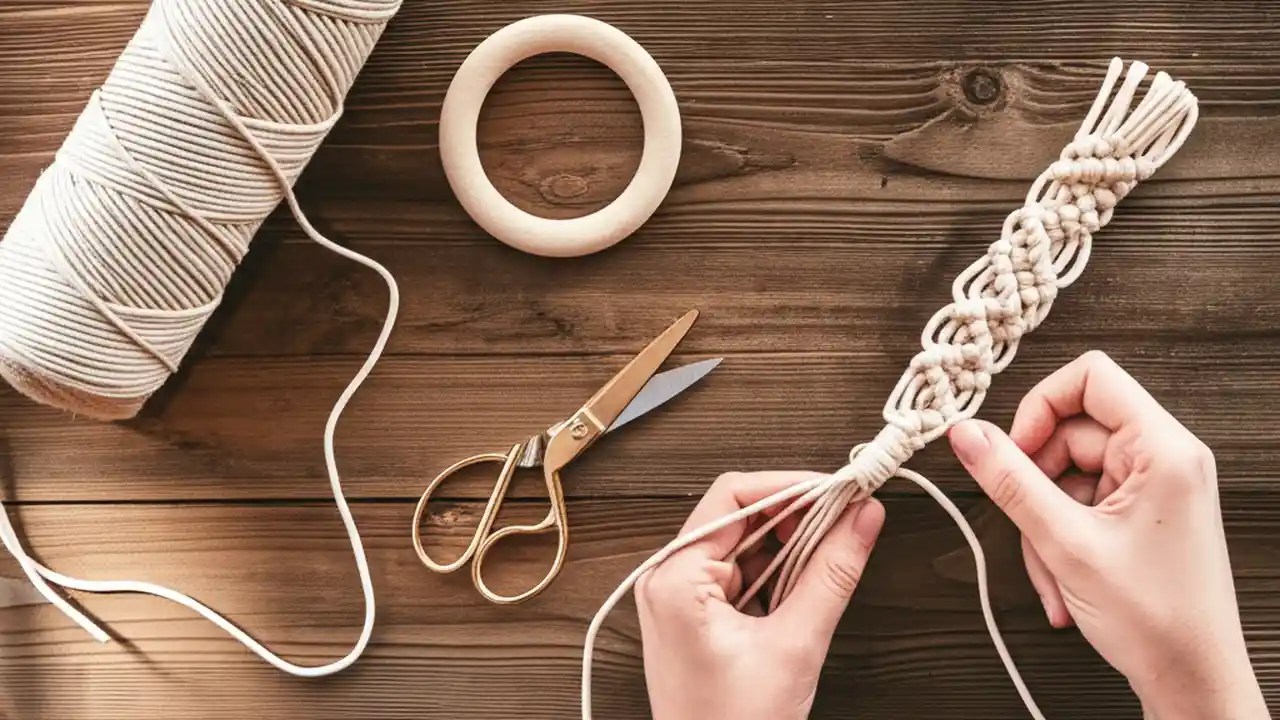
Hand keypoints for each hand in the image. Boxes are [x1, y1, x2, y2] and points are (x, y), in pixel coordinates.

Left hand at [636, 471, 884, 719]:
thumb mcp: (795, 645)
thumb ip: (832, 573)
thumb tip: (862, 518)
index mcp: (674, 579)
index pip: (733, 495)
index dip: (791, 485)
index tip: (839, 488)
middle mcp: (667, 580)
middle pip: (737, 515)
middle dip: (796, 514)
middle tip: (848, 514)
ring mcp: (678, 599)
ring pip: (742, 544)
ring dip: (790, 543)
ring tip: (835, 549)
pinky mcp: (695, 617)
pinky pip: (739, 574)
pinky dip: (776, 571)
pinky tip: (808, 579)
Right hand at [948, 351, 1266, 718]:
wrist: (1193, 681)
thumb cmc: (1156, 619)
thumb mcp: (1065, 543)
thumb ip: (1010, 481)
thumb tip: (968, 435)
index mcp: (1163, 448)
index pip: (1090, 378)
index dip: (1040, 405)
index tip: (1012, 449)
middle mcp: (1165, 458)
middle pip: (1071, 432)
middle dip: (1036, 483)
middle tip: (1028, 525)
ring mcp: (1154, 487)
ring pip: (1068, 475)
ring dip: (1044, 523)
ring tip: (1052, 571)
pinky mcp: (1142, 514)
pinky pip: (1081, 504)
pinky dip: (1060, 540)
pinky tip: (1063, 582)